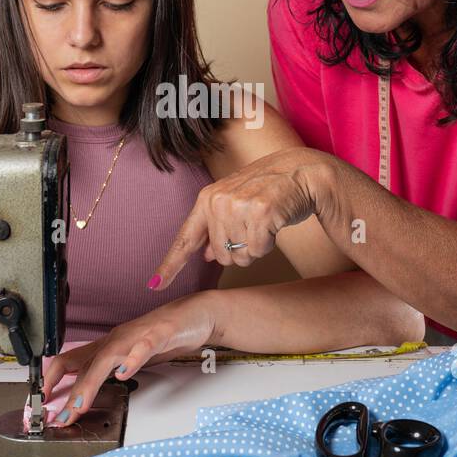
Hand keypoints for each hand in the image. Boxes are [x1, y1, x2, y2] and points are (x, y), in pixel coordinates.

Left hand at [43, 292, 219, 425]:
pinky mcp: (160, 334)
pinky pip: (143, 348)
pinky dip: (132, 361)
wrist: (197, 313)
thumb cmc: (165, 334)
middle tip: (60, 416)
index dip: (52, 379)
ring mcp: (137, 336)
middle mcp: (117, 340)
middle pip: (85, 365)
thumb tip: (87, 389)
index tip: (42, 401)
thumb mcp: (131, 355)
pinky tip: (124, 373)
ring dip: (90, 383)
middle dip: (70, 393)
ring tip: (80, 404)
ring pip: (107, 359)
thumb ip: (111, 369)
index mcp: (108, 345)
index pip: (70, 360)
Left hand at [150, 147, 332, 288]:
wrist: (302, 171)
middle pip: (220, 256)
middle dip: (238, 251)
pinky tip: (275, 223)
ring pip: (240, 256)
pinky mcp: (260, 212)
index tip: (155, 284)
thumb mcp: (236, 202)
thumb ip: (217, 226)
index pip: (185, 238)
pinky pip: (259, 250)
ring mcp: (238, 206)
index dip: (170, 264)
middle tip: (254, 227)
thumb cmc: (269, 189)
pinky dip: (269, 244)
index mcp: (207, 199)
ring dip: (255, 247)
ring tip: (265, 222)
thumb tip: (206, 254)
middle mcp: (218, 201)